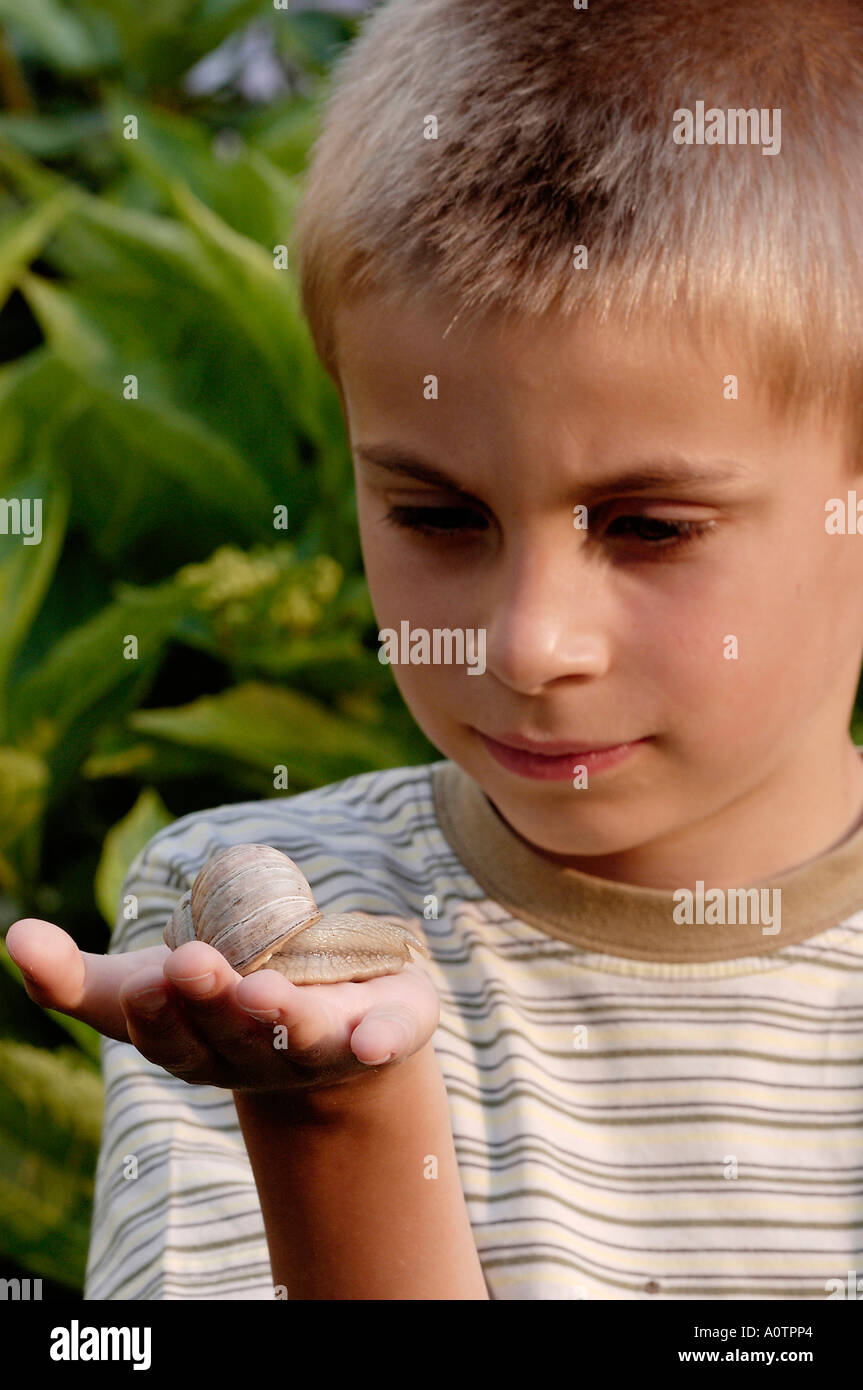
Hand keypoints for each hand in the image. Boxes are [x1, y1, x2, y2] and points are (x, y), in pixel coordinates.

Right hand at [5, 918, 438, 1095]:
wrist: (335, 1032)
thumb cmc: (222, 1002)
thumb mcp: (145, 990)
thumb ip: (77, 978)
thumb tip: (14, 935)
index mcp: (198, 1049)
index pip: (168, 1036)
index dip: (158, 1011)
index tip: (148, 975)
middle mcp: (261, 1057)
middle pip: (232, 1035)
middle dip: (211, 1002)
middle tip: (190, 962)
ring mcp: (327, 1047)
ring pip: (304, 1039)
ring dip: (283, 1019)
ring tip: (261, 990)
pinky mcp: (389, 1027)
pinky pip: (391, 1037)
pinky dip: (384, 1038)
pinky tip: (376, 1038)